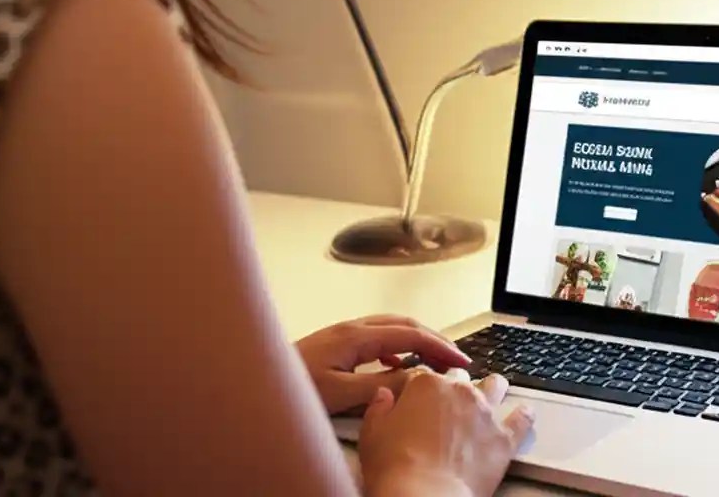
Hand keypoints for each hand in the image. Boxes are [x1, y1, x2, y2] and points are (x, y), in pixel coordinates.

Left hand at [295, 314, 470, 414]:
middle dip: (434, 339)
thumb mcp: (342, 393)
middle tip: (456, 359)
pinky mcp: (336, 344)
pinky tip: (398, 364)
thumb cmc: (293, 389)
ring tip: (434, 360)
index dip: (439, 346)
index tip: (460, 361)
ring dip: (417, 340)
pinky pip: (377, 338)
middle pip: (404, 324)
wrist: (258, 382)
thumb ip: (382, 385)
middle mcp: (351, 328)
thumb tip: (418, 379)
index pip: (410, 334)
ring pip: (391, 328)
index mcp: (356, 336)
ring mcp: (343, 334)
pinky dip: (397, 347)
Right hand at [359, 368, 533, 496]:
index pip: (423, 375)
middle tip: (446, 407)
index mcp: (426, 384)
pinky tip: (523, 413)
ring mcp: (485, 412)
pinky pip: (522, 419)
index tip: (416, 399)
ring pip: (495, 386)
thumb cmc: (395, 468)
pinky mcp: (504, 437)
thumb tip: (383, 397)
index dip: (419, 388)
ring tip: (488, 396)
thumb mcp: (371, 434)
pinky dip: (523, 415)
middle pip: (459, 378)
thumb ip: (379, 409)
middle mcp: (459, 390)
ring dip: (491, 389)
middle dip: (453, 389)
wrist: (425, 496)